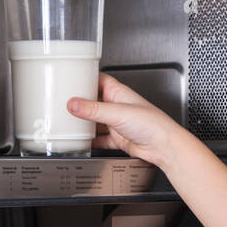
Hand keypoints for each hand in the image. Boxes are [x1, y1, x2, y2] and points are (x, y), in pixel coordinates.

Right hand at [67, 72, 181, 169]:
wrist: (165, 147)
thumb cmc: (152, 124)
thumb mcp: (117, 113)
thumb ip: (93, 110)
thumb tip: (73, 104)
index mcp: (119, 92)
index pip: (97, 80)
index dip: (83, 79)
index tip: (68, 80)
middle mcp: (117, 106)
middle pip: (93, 102)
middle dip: (78, 103)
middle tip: (62, 104)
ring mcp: (118, 122)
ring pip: (95, 121)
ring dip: (83, 123)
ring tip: (67, 123)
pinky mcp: (119, 138)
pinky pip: (100, 138)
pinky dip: (90, 140)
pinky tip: (82, 142)